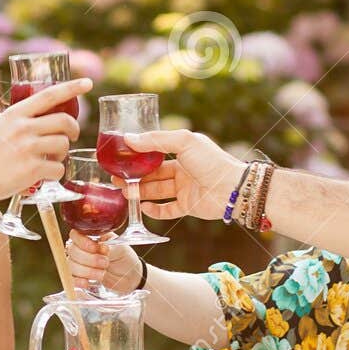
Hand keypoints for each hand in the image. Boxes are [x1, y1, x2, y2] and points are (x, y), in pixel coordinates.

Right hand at [0, 78, 88, 203]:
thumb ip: (10, 121)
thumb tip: (20, 117)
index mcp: (15, 114)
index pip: (49, 95)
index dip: (71, 87)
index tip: (88, 83)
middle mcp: (24, 128)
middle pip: (66, 122)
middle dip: (74, 130)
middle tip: (71, 136)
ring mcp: (29, 148)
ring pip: (64, 145)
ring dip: (62, 154)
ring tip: (50, 160)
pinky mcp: (32, 170)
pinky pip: (59, 169)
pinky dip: (55, 174)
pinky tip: (43, 177)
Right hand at [65, 231, 140, 293]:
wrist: (129, 275)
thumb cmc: (124, 257)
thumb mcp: (121, 248)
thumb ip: (109, 247)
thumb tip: (101, 247)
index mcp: (91, 237)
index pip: (76, 235)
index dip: (82, 242)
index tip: (95, 248)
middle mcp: (81, 249)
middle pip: (72, 251)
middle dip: (88, 259)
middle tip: (105, 262)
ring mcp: (79, 263)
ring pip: (71, 265)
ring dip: (86, 271)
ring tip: (102, 273)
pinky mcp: (80, 277)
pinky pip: (71, 279)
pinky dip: (77, 281)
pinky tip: (86, 283)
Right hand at [119, 130, 242, 221]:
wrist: (232, 188)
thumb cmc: (211, 161)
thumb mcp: (184, 142)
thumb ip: (156, 140)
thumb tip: (129, 139)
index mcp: (183, 153)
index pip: (156, 153)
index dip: (139, 156)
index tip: (121, 158)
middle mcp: (183, 171)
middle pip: (153, 174)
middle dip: (135, 176)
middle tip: (116, 178)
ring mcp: (185, 189)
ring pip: (157, 191)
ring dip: (140, 192)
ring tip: (124, 191)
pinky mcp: (188, 206)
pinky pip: (168, 209)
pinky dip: (155, 210)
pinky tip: (143, 207)